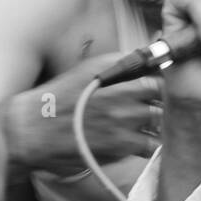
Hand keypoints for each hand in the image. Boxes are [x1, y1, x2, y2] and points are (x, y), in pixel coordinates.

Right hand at [20, 52, 162, 175]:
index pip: (161, 76)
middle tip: (152, 106)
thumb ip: (121, 60)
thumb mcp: (89, 69)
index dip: (163, 82)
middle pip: (165, 99)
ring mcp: (127, 123)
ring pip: (161, 122)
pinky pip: (151, 145)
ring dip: (157, 124)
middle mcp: (127, 97)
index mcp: (120, 76)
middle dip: (162, 103)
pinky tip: (138, 141)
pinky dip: (149, 144)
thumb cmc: (61, 97)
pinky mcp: (122, 146)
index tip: (157, 87)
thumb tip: (146, 54)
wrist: (35, 128)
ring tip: (144, 125)